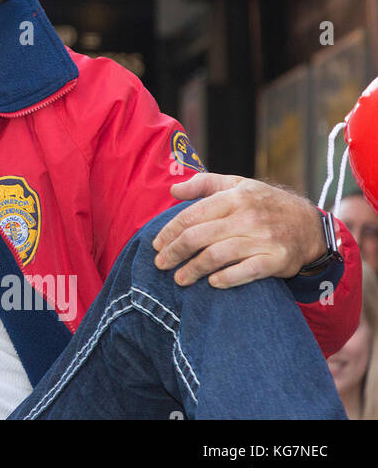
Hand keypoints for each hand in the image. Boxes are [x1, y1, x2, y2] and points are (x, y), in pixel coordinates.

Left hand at [153, 173, 326, 287]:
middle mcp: (247, 217)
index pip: (192, 215)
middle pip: (199, 237)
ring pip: (218, 256)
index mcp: (234, 197)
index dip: (170, 232)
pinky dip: (227, 278)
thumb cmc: (264, 204)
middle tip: (161, 264)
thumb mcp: (237, 185)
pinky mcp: (277, 260)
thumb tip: (173, 189)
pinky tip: (212, 283)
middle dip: (175, 252)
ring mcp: (263, 239)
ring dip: (194, 269)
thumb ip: (204, 184)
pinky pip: (247, 271)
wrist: (309, 225)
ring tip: (179, 279)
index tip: (156, 244)